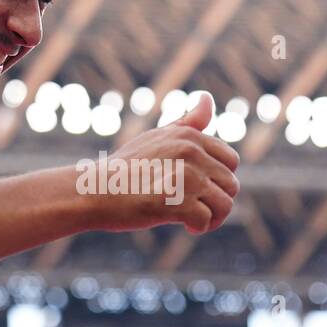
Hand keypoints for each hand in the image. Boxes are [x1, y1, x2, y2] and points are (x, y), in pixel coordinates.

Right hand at [86, 91, 240, 234]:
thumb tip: (207, 98)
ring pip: (225, 204)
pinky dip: (199, 228)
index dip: (219, 180)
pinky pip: (206, 220)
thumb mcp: (157, 138)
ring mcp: (185, 177)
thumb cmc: (125, 168)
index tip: (200, 190)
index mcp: (188, 136)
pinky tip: (187, 227)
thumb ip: (187, 123)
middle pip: (231, 185)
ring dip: (213, 218)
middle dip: (218, 202)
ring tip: (194, 221)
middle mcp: (190, 152)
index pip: (231, 160)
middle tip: (197, 210)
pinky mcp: (177, 202)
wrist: (94, 191)